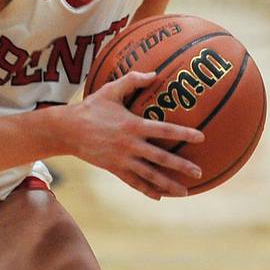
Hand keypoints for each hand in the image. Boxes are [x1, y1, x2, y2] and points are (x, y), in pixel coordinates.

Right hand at [69, 70, 203, 199]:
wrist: (68, 130)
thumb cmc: (91, 107)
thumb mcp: (110, 90)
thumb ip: (133, 80)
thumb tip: (154, 73)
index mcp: (133, 125)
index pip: (164, 130)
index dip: (183, 133)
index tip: (201, 137)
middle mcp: (130, 145)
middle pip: (161, 157)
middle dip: (181, 165)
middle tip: (199, 172)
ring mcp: (122, 159)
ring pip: (150, 175)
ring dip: (168, 184)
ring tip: (185, 192)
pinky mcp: (114, 169)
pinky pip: (133, 182)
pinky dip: (147, 190)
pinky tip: (159, 196)